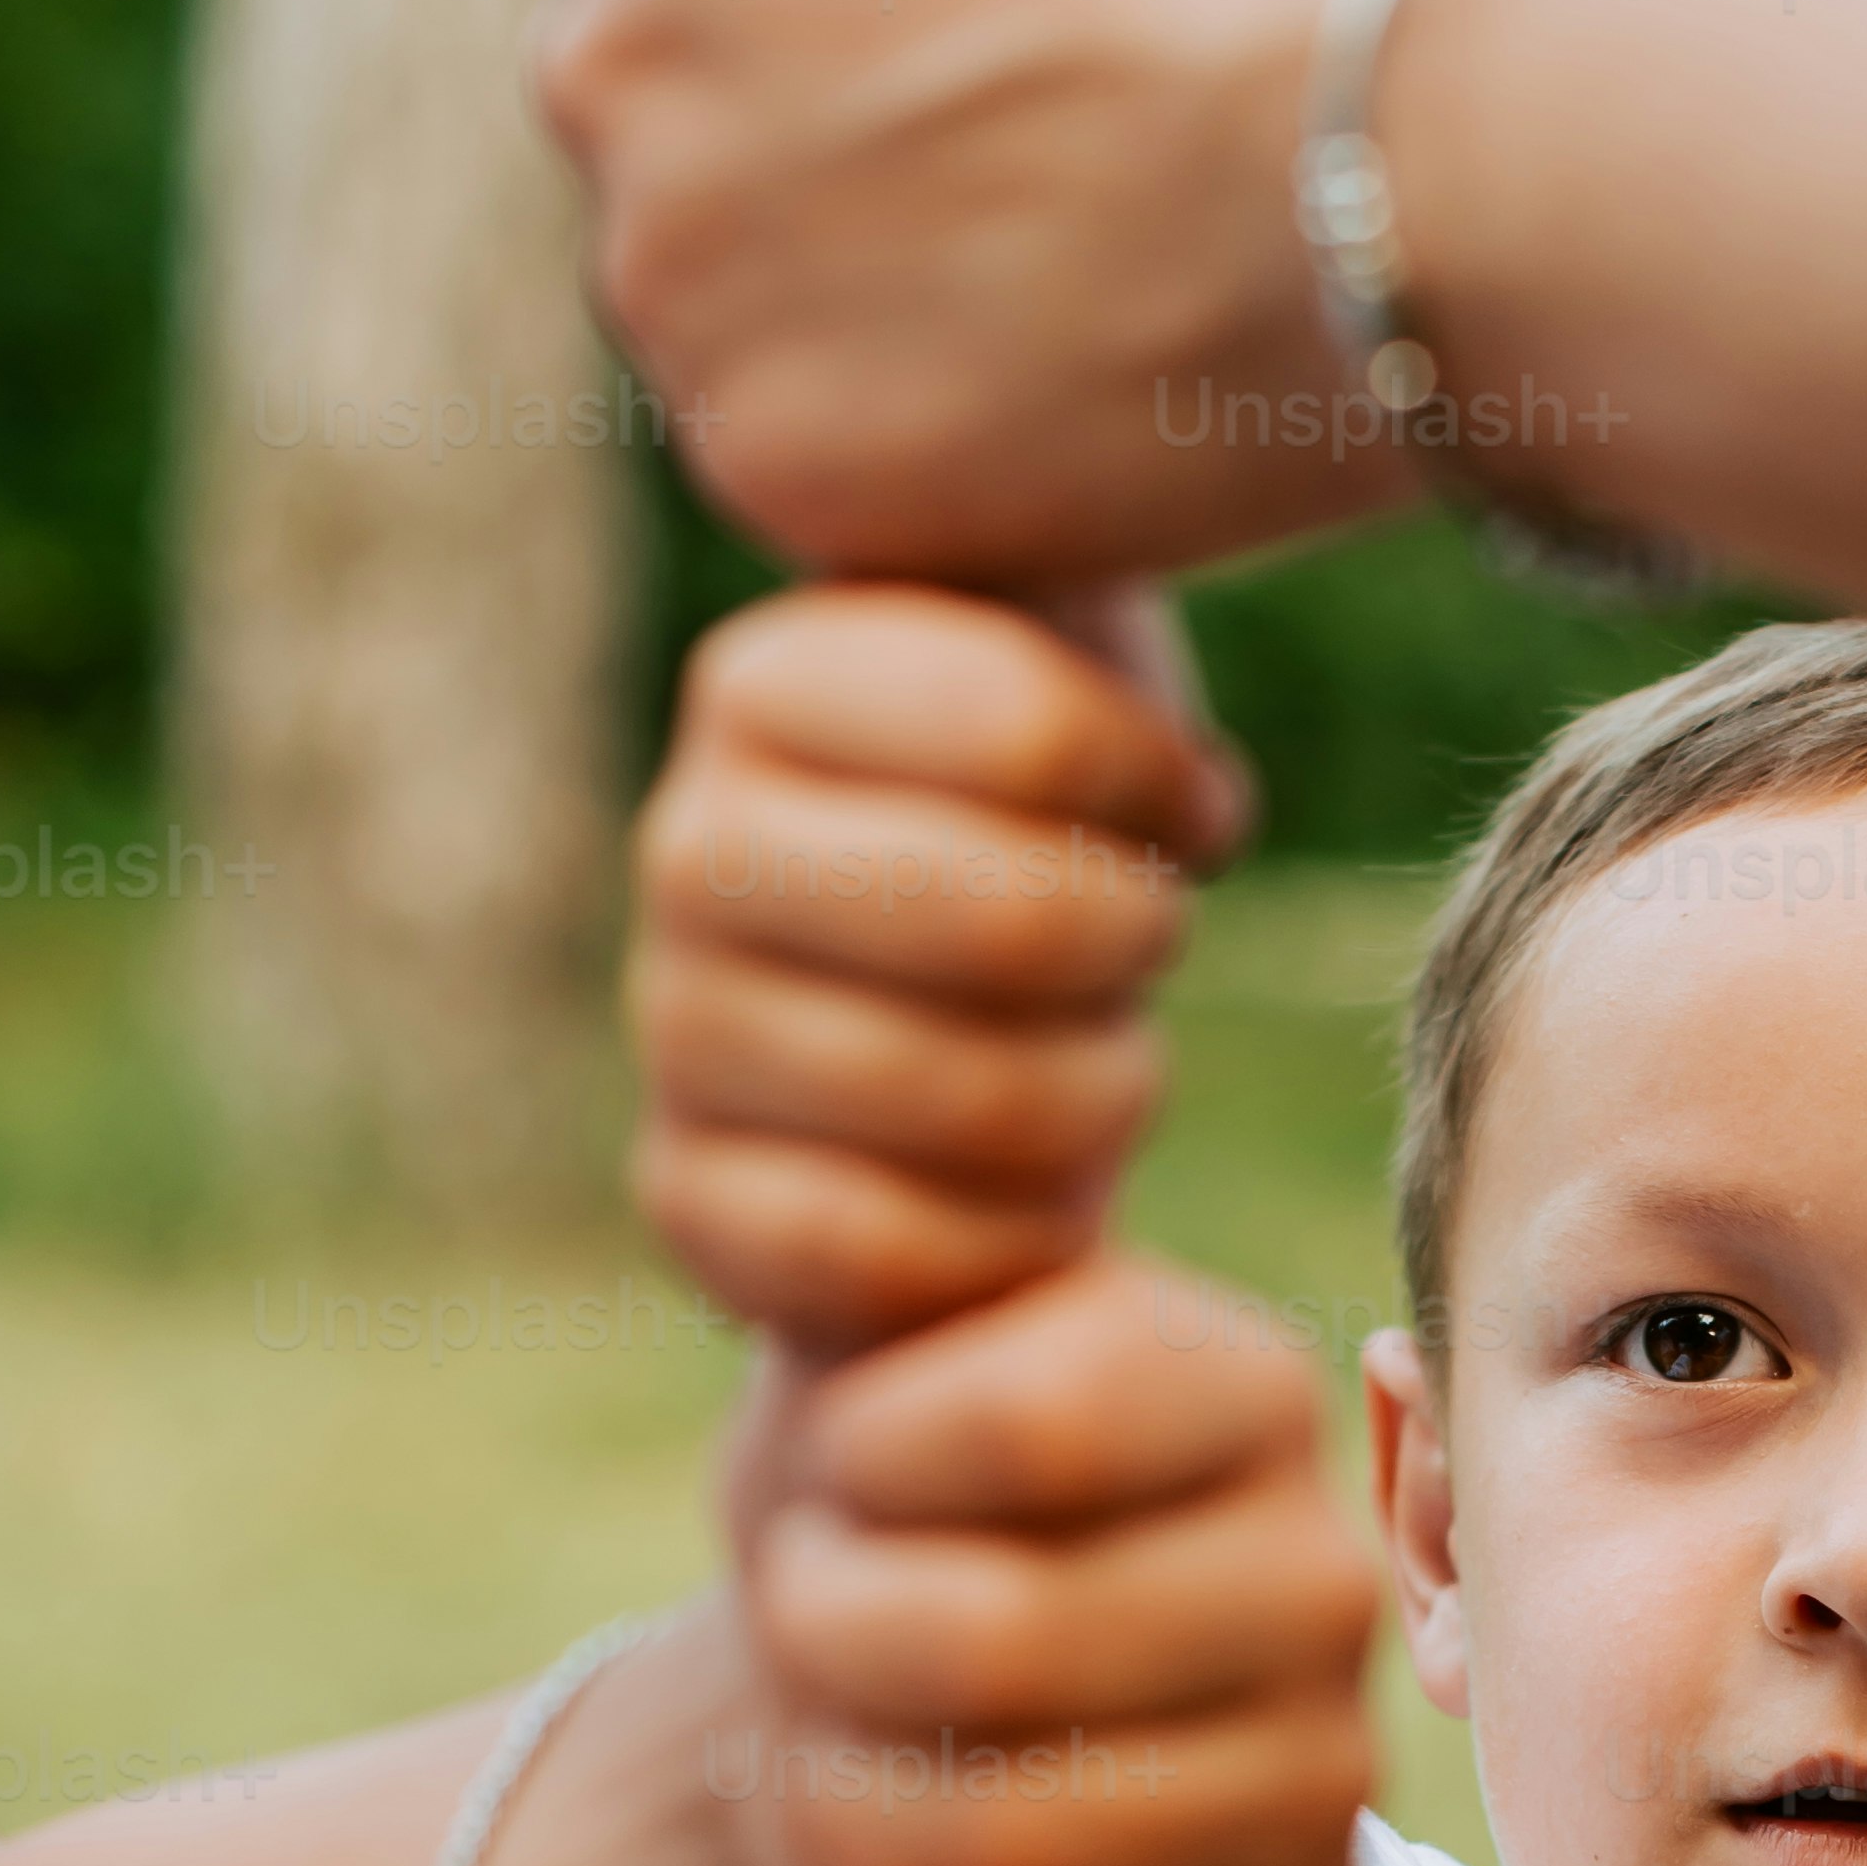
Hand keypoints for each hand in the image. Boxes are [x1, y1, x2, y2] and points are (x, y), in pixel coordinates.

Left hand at [537, 0, 1553, 580]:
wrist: (1492, 160)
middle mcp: (597, 45)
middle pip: (766, 91)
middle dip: (937, 98)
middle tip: (1152, 98)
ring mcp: (682, 293)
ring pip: (805, 277)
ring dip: (946, 264)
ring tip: (1140, 229)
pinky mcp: (786, 485)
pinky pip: (847, 458)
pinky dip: (961, 431)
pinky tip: (1110, 364)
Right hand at [634, 583, 1242, 1362]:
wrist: (942, 1021)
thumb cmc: (1043, 813)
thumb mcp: (1081, 666)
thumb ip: (1112, 616)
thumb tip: (1191, 808)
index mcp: (768, 682)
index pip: (1027, 729)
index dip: (1155, 782)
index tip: (1183, 802)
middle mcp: (688, 846)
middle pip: (1011, 925)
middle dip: (1129, 945)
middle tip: (1146, 937)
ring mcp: (675, 1027)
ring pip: (971, 1099)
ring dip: (1101, 1092)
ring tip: (1107, 1055)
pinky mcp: (689, 1192)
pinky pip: (884, 1248)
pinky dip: (1018, 1236)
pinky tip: (1051, 1193)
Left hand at [736, 1242, 1380, 1865]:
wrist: (925, 1739)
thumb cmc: (878, 1518)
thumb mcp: (858, 1357)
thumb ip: (864, 1268)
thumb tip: (827, 1200)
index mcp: (1242, 1388)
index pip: (1032, 1416)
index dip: (855, 1469)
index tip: (828, 1479)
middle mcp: (1324, 1577)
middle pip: (993, 1636)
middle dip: (822, 1650)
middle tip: (801, 1639)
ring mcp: (1331, 1775)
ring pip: (1017, 1837)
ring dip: (851, 1817)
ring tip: (833, 1765)